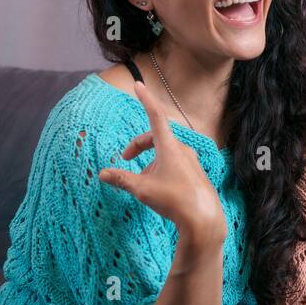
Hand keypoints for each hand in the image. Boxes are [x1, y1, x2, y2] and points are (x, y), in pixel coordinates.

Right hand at [98, 80, 226, 248]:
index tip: (139, 85)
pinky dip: (161, 169)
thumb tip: (102, 174)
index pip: (155, 116)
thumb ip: (121, 179)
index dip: (146, 100)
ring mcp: (190, 161)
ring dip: (149, 161)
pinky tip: (158, 189)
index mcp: (170, 147)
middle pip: (155, 137)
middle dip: (138, 145)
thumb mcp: (142, 189)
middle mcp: (182, 150)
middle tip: (124, 159)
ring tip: (143, 183)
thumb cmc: (174, 200)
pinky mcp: (194, 173)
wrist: (203, 219)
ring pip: (164, 153)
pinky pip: (174, 164)